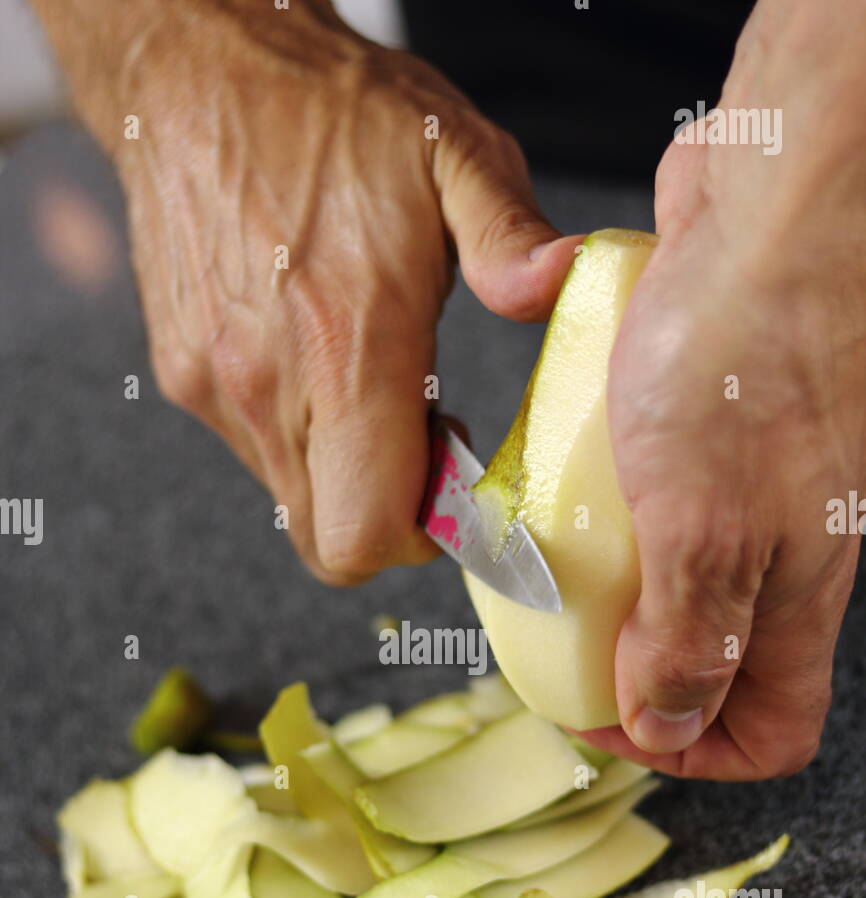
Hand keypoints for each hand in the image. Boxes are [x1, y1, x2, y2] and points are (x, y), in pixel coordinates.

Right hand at [32, 0, 579, 583]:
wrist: (194, 67)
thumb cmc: (326, 109)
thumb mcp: (451, 150)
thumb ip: (510, 237)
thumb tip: (561, 284)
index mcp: (346, 345)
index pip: (366, 533)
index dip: (418, 539)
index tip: (453, 487)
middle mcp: (268, 385)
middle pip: (329, 541)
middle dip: (387, 516)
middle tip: (422, 439)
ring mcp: (217, 387)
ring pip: (293, 499)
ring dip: (344, 472)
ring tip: (371, 385)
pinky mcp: (184, 375)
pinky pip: (254, 449)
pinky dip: (299, 434)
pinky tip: (322, 361)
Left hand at [578, 0, 865, 778]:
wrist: (775, 199)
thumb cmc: (750, 351)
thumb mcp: (704, 527)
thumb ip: (686, 636)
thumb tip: (662, 727)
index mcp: (796, 592)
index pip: (771, 728)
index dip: (689, 750)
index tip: (608, 720)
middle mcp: (780, 548)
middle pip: (714, 659)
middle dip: (633, 668)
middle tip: (563, 642)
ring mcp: (746, 483)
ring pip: (679, 576)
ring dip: (615, 585)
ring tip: (558, 561)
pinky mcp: (709, 423)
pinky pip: (655, 495)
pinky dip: (609, 503)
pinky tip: (572, 478)